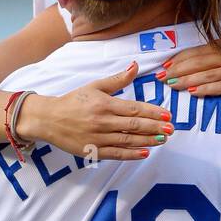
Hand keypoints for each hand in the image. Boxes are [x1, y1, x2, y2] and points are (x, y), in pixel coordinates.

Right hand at [17, 62, 172, 161]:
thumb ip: (118, 79)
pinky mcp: (93, 151)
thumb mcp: (95, 86)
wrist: (48, 119)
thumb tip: (136, 65)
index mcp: (104, 104)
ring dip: (148, 141)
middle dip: (155, 127)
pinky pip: (116, 154)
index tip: (167, 114)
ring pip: (128, 140)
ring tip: (163, 139)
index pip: (134, 108)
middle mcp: (102, 121)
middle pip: (134, 125)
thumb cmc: (73, 101)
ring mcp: (98, 137)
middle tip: (171, 129)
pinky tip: (145, 153)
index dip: (153, 112)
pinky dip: (131, 154)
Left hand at [160, 31, 220, 95]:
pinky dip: (206, 90)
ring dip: (185, 81)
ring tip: (171, 86)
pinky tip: (193, 93)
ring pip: (205, 75)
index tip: (165, 65)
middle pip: (197, 63)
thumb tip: (209, 52)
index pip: (198, 51)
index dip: (180, 59)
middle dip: (176, 70)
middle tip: (160, 78)